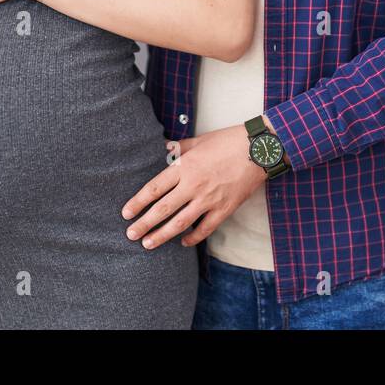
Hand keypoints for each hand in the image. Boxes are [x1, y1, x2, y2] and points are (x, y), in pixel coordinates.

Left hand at [120, 124, 266, 248]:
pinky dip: (192, 237)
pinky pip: (205, 228)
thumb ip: (177, 148)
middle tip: (130, 234)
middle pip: (162, 209)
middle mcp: (193, 185)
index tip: (126, 213)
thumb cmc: (227, 141)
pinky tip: (183, 242)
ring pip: (180, 222)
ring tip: (148, 244)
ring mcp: (209, 199)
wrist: (258, 149)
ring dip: (162, 235)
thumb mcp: (198, 140)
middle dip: (144, 224)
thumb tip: (162, 148)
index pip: (154, 188)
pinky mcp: (224, 209)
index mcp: (184, 166)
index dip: (138, 202)